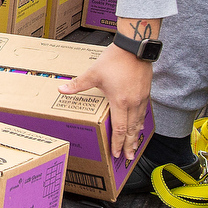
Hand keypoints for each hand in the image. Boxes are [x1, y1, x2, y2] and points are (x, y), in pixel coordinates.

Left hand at [58, 43, 151, 160]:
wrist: (135, 48)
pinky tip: (139, 125)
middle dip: (129, 145)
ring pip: (139, 122)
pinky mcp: (146, 92)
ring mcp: (141, 98)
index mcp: (120, 102)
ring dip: (136, 136)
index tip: (117, 154)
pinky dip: (141, 122)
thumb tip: (61, 89)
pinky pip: (144, 112)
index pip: (120, 129)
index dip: (118, 143)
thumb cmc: (114, 60)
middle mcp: (133, 103)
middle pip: (132, 130)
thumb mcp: (93, 73)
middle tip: (128, 158)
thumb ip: (77, 84)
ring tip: (135, 146)